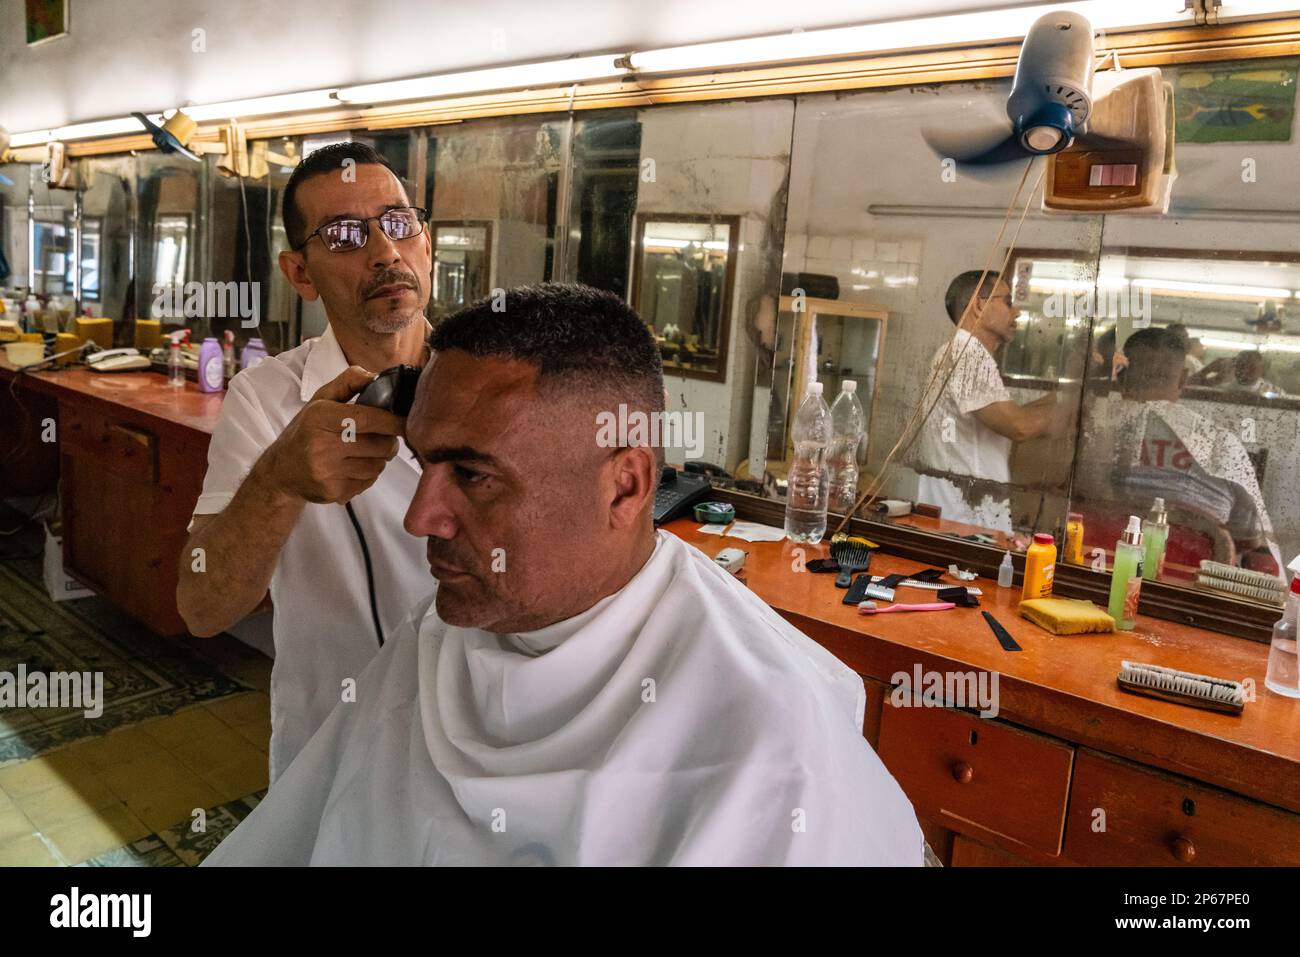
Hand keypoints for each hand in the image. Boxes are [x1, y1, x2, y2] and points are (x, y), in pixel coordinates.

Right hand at [254, 366, 404, 503]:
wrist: (279, 472)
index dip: (392, 421)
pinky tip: (354, 468)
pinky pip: (367, 483)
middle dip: (388, 441)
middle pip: (379, 445)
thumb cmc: (306, 431)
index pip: (367, 418)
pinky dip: (368, 475)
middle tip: (382, 438)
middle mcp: (321, 445)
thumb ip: (347, 382)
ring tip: (365, 452)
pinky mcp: (333, 492)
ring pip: (377, 466)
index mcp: (320, 417)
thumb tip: (375, 376)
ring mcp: (327, 472)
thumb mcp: (320, 401)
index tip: (406, 422)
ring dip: (379, 459)